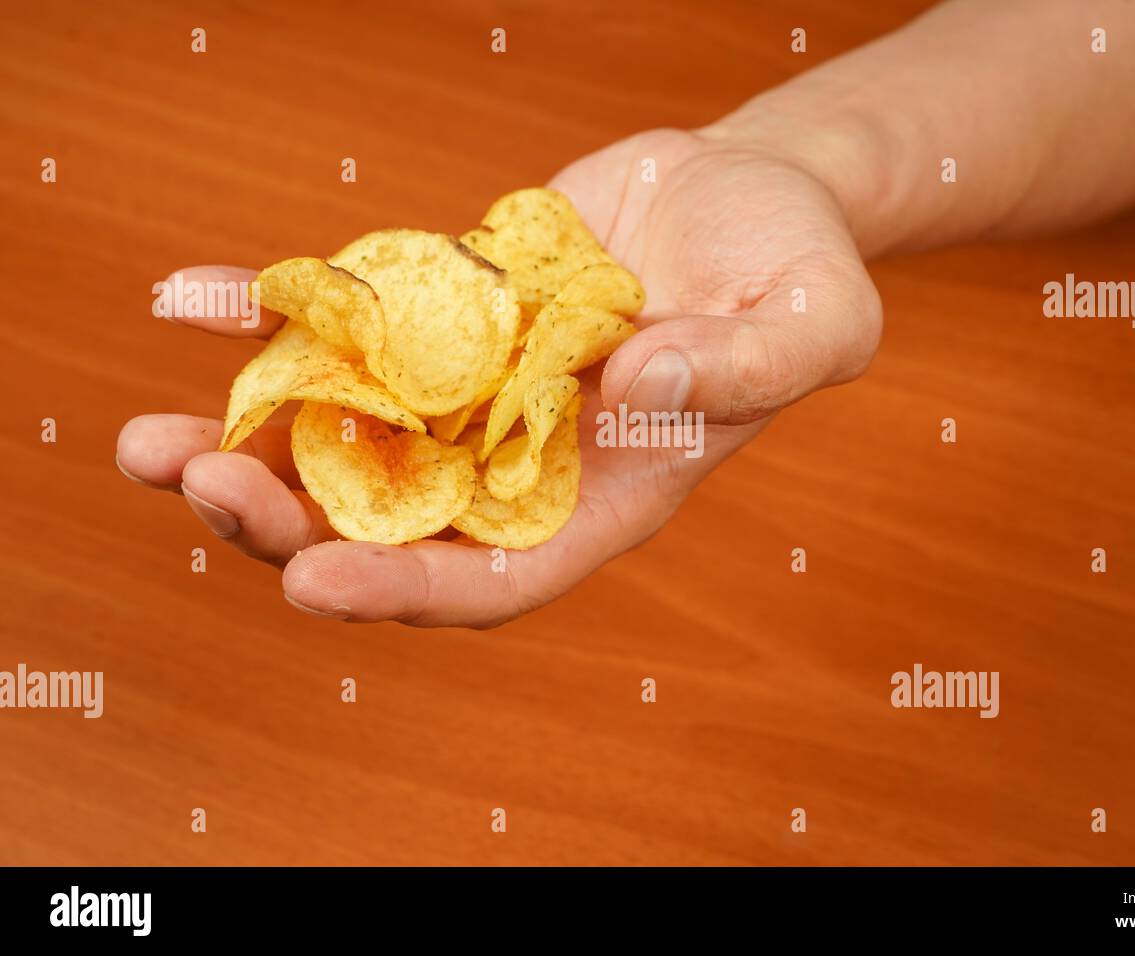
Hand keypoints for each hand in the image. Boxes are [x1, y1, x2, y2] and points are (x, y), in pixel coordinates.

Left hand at [116, 127, 880, 626]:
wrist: (745, 190)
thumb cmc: (800, 266)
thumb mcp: (817, 317)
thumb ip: (751, 366)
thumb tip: (627, 391)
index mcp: (604, 491)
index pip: (497, 573)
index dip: (407, 590)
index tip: (314, 582)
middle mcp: (521, 451)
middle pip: (393, 521)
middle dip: (289, 524)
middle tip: (199, 485)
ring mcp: (472, 380)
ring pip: (347, 434)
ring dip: (247, 442)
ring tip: (148, 444)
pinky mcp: (443, 305)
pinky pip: (350, 317)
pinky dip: (270, 311)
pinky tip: (189, 296)